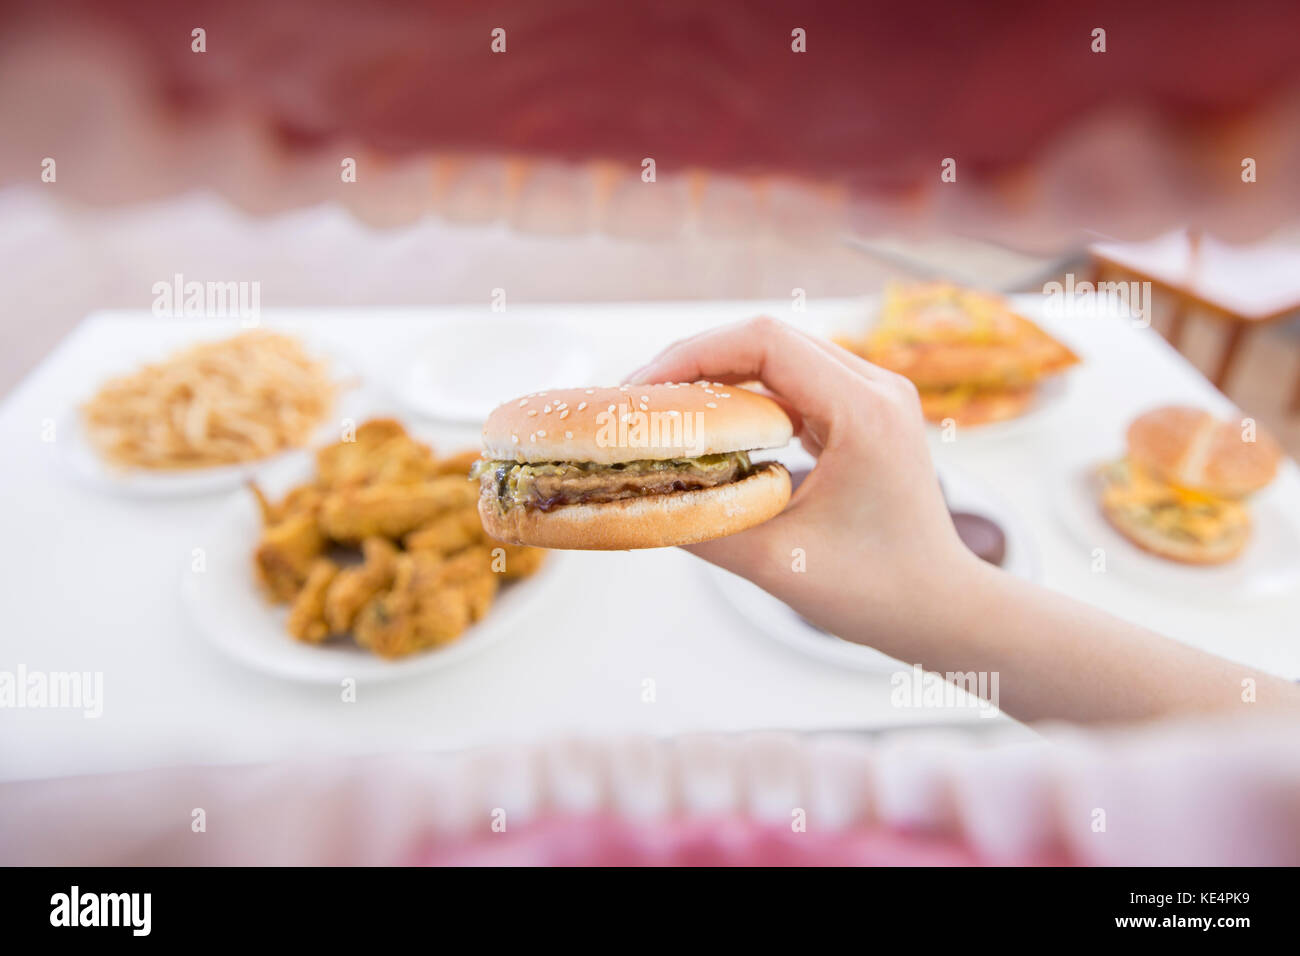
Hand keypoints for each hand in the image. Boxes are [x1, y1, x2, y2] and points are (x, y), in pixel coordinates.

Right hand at [627, 316, 980, 644]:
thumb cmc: (877, 593)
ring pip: (777, 357)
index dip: (691, 356)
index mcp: (865, 411)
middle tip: (638, 404)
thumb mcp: (777, 564)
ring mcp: (873, 397)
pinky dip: (745, 398)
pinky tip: (709, 428)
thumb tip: (636, 495)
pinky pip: (793, 384)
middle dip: (694, 363)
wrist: (942, 609)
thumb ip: (703, 526)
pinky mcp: (863, 415)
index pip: (764, 342)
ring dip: (717, 377)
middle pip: (766, 339)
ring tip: (664, 412)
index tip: (642, 393)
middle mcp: (876, 388)